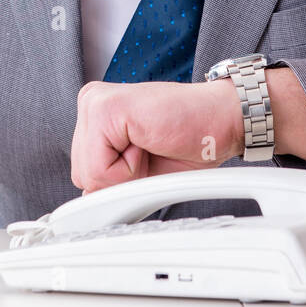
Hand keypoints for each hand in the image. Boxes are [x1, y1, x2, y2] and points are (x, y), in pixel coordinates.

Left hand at [70, 78, 242, 192]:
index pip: (84, 172)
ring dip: (126, 173)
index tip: (147, 159)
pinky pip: (99, 169)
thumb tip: (85, 204)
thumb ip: (107, 180)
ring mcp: (95, 102)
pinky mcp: (104, 108)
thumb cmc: (190, 140)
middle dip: (120, 178)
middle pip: (82, 175)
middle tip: (151, 151)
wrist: (223, 118)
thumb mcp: (139, 170)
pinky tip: (149, 141)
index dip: (118, 181)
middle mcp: (91, 103)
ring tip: (151, 145)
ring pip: (89, 174)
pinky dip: (129, 169)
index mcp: (96, 114)